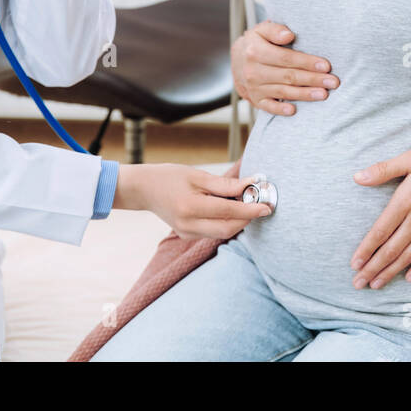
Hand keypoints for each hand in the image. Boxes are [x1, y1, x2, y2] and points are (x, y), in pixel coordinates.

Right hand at [113, 163, 271, 240]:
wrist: (143, 189)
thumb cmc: (169, 177)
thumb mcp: (197, 175)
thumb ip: (225, 184)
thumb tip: (251, 184)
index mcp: (190, 207)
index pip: (228, 212)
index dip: (250, 209)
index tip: (267, 206)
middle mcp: (188, 225)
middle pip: (228, 229)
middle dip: (247, 218)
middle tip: (261, 205)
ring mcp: (187, 233)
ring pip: (222, 233)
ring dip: (238, 221)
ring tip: (246, 203)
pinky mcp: (187, 235)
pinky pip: (213, 232)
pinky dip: (226, 222)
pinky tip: (230, 209)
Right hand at [231, 20, 339, 115]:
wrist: (237, 59)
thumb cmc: (257, 42)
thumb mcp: (261, 30)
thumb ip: (275, 29)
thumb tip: (289, 35)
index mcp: (256, 52)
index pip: (286, 58)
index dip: (307, 62)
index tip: (326, 65)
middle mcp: (254, 71)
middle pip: (288, 76)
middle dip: (313, 79)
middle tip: (333, 82)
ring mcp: (254, 87)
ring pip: (283, 92)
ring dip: (305, 94)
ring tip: (324, 94)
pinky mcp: (256, 99)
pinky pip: (268, 107)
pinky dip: (280, 110)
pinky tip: (294, 111)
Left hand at [348, 138, 410, 289]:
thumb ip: (384, 169)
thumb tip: (357, 177)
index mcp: (405, 200)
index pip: (380, 231)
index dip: (365, 250)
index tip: (353, 264)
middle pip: (391, 249)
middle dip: (372, 268)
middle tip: (358, 283)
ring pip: (407, 256)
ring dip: (390, 272)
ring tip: (376, 285)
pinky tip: (409, 278)